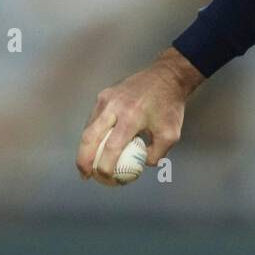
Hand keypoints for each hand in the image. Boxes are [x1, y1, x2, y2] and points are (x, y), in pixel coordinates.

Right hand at [77, 47, 204, 184]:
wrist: (167, 76)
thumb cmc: (170, 107)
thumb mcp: (171, 135)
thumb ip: (155, 154)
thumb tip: (139, 166)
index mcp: (132, 116)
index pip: (112, 147)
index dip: (105, 167)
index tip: (105, 179)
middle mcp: (115, 106)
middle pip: (90, 138)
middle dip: (83, 160)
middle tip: (85, 176)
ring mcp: (106, 98)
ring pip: (89, 128)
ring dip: (85, 148)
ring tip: (87, 165)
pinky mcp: (104, 94)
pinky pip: (94, 118)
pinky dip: (93, 134)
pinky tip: (96, 146)